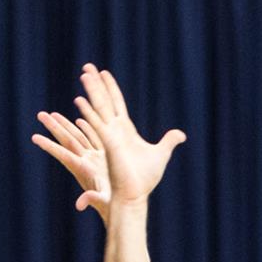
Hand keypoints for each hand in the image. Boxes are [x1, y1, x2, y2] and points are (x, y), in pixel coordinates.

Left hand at [32, 106, 111, 220]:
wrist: (123, 205)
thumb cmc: (113, 205)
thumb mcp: (103, 201)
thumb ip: (92, 199)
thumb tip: (79, 205)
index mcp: (83, 169)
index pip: (63, 154)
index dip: (49, 146)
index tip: (34, 137)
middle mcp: (84, 162)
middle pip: (67, 140)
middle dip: (54, 127)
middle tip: (40, 114)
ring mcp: (93, 159)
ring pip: (78, 137)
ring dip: (66, 125)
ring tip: (53, 114)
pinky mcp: (103, 158)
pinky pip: (93, 139)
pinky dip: (87, 129)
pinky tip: (80, 120)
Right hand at [69, 64, 184, 205]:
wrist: (136, 194)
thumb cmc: (144, 178)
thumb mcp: (161, 154)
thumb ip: (168, 141)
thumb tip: (181, 134)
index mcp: (125, 130)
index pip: (116, 103)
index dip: (110, 88)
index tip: (104, 73)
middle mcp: (114, 130)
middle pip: (104, 101)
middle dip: (96, 83)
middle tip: (87, 66)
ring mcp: (110, 136)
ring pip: (99, 108)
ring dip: (92, 91)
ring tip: (84, 74)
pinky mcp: (109, 144)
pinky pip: (97, 125)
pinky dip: (88, 113)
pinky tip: (80, 101)